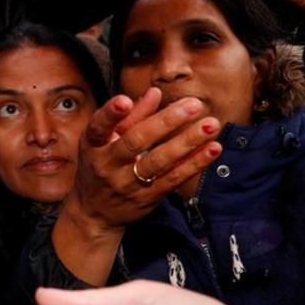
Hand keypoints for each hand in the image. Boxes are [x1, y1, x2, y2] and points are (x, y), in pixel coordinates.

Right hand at [66, 88, 221, 230]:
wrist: (95, 213)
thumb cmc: (101, 166)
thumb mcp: (105, 140)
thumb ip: (130, 116)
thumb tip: (154, 92)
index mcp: (93, 145)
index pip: (98, 127)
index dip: (110, 114)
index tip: (125, 100)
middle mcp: (108, 164)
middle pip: (135, 142)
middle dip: (165, 122)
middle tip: (193, 105)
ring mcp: (128, 183)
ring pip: (159, 161)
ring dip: (187, 142)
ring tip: (210, 125)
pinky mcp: (148, 197)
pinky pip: (173, 178)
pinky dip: (194, 163)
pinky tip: (212, 149)